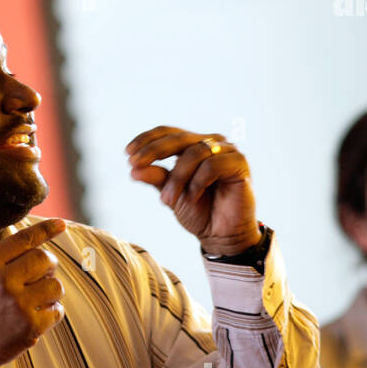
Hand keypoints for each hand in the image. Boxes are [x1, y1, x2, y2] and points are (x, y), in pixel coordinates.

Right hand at [0, 218, 66, 367]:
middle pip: (45, 260)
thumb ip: (0, 261)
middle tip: (41, 277)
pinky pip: (57, 311)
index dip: (46, 229)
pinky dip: (52, 313)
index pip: (24, 239)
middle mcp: (3, 280)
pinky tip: (37, 318)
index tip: (61, 224)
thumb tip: (35, 245)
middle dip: (48, 267)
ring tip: (37, 300)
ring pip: (56, 285)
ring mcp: (18, 304)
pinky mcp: (30, 326)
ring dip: (51, 292)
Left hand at [125, 126, 258, 256]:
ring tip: (167, 199)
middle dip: (154, 150)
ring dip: (177, 177)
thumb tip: (133, 168)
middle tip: (135, 164)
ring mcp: (226, 151)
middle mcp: (210, 143)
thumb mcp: (170, 193)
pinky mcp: (239, 163)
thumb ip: (155, 178)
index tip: (127, 154)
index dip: (147, 139)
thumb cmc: (198, 211)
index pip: (168, 132)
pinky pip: (212, 164)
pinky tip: (193, 196)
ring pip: (194, 152)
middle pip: (178, 138)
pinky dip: (197, 182)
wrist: (221, 235)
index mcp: (193, 145)